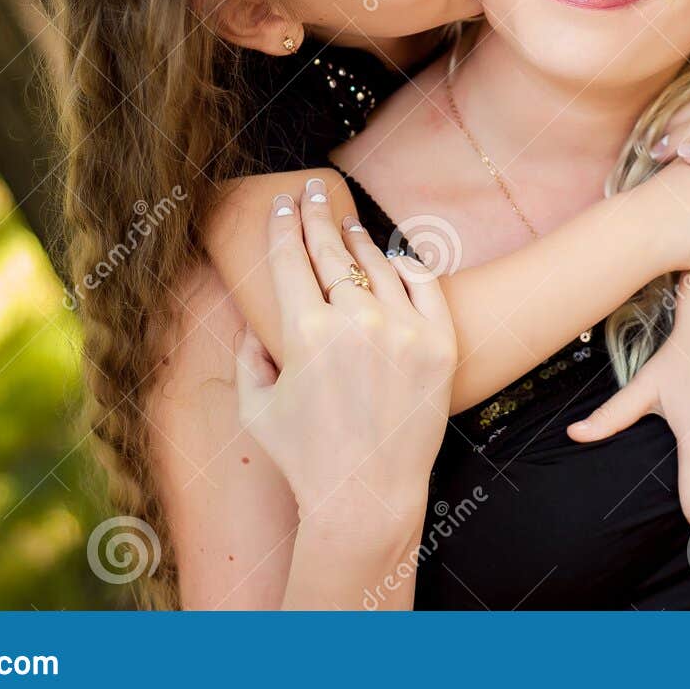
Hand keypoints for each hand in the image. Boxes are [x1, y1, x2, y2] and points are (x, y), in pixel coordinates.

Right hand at [235, 177, 456, 533]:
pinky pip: (425, 287)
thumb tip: (254, 319)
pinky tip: (394, 255)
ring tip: (347, 224)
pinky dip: (408, 266)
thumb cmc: (304, 456)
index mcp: (305, 333)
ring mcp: (404, 330)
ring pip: (379, 266)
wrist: (368, 495)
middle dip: (317, 216)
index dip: (282, 226)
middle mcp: (356, 322)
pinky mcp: (439, 344)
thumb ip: (249, 354)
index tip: (281, 205)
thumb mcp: (256, 406)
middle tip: (312, 193)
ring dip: (360, 241)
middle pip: (333, 251)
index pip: (290, 260)